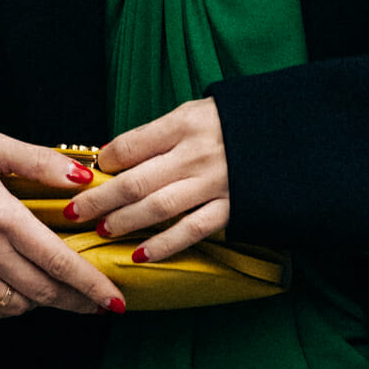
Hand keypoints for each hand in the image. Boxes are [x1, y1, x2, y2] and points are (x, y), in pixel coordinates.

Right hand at [0, 135, 123, 319]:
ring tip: (55, 288)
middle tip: (97, 302)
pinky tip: (19, 288)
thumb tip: (84, 179)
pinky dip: (13, 305)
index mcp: (2, 217)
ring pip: (22, 306)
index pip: (59, 263)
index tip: (114, 301)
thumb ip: (40, 162)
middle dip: (78, 301)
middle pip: (46, 292)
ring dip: (44, 301)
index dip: (92, 286)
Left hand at [65, 98, 229, 261]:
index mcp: (186, 122)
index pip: (132, 143)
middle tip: (73, 212)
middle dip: (100, 198)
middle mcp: (196, 153)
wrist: (295, 138)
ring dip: (125, 222)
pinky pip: (190, 231)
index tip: (87, 173)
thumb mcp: (201, 113)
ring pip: (157, 207)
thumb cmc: (240, 125)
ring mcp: (215, 183)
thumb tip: (119, 157)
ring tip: (102, 230)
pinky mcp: (231, 209)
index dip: (105, 161)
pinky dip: (163, 245)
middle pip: (135, 180)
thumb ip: (164, 134)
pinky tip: (141, 255)